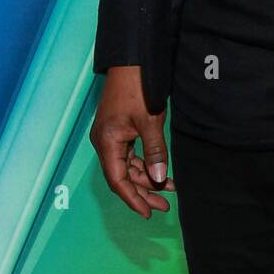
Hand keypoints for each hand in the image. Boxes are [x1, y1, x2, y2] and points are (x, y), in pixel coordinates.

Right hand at [89, 66, 175, 217]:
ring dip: (146, 177)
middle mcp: (104, 142)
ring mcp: (110, 135)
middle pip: (122, 176)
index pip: (118, 180)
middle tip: (164, 206)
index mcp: (107, 142)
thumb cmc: (139, 88)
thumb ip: (155, 152)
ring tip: (169, 189)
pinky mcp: (118, 128)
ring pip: (127, 166)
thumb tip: (159, 180)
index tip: (148, 213)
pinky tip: (160, 171)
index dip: (133, 199)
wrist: (132, 60)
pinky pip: (129, 154)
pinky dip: (144, 163)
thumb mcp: (150, 121)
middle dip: (143, 191)